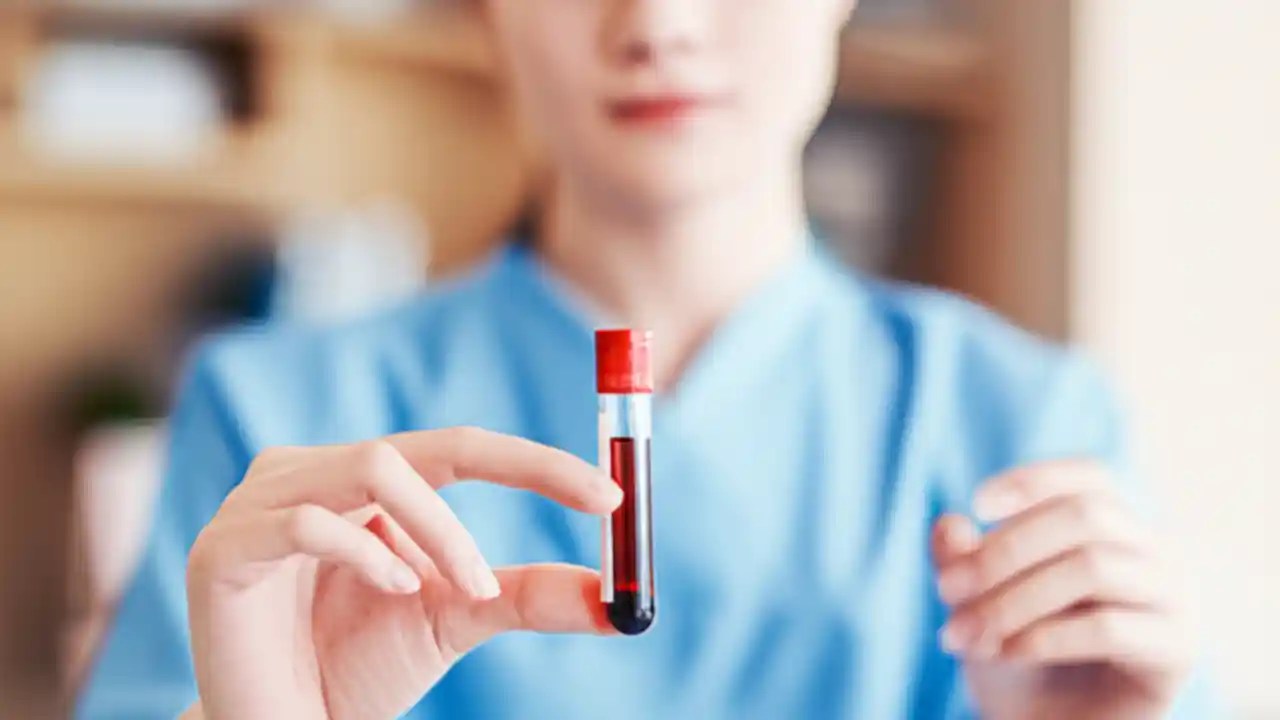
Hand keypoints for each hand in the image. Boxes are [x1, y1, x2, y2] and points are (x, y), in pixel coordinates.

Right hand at [184, 428, 621, 719]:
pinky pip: (308, 522)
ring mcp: (259, 503)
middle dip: (513, 471)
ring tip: (466, 587)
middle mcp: (309, 472)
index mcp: (361, 481)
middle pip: (417, 446)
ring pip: (373, 466)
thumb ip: (526, 595)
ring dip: (440, 530)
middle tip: (586, 511)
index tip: (611, 490)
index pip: (455, 447)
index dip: (535, 459)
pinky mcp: (225, 548)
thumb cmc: (361, 668)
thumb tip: (616, 599)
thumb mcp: (458, 617)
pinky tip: (392, 591)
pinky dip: (367, 555)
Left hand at [931, 460, 1195, 719]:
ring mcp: (1174, 598)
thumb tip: (948, 525)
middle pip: (1085, 516)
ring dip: (1014, 599)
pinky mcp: (1177, 650)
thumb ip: (961, 561)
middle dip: (1005, 550)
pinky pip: (1109, 627)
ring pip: (1092, 568)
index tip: (977, 505)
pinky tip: (1006, 652)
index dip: (1035, 481)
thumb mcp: (976, 602)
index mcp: (1113, 528)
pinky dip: (1046, 637)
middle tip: (947, 588)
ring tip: (964, 634)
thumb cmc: (1017, 658)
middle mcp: (1153, 552)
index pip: (1088, 477)